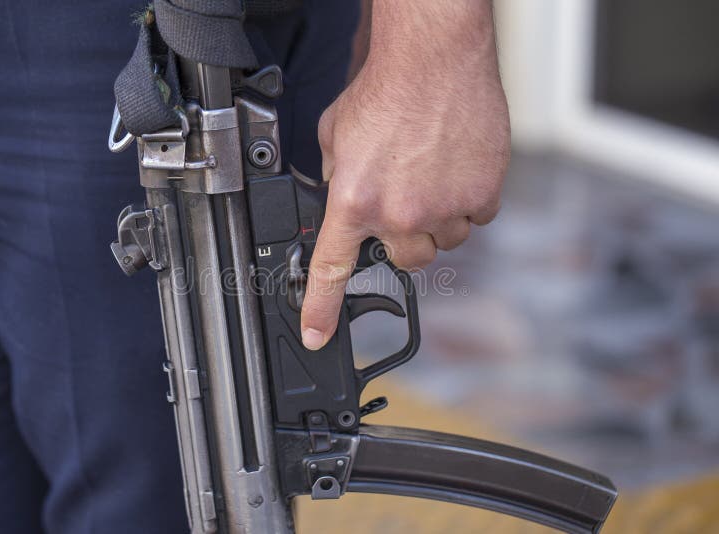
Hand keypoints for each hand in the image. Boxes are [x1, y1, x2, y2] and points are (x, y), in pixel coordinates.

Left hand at [300, 0, 509, 350]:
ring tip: (431, 173)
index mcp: (353, 199)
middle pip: (406, 260)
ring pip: (444, 241)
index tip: (318, 335)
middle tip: (404, 202)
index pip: (332, 268)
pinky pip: (476, 217)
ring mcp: (443, 208)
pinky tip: (455, 166)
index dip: (321, 310)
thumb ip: (335, 177)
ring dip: (438, 218)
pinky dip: (468, 199)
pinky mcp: (482, 194)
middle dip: (404, 238)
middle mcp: (398, 212)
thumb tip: (338, 196)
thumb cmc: (385, 89)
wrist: (434, 58)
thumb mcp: (334, 136)